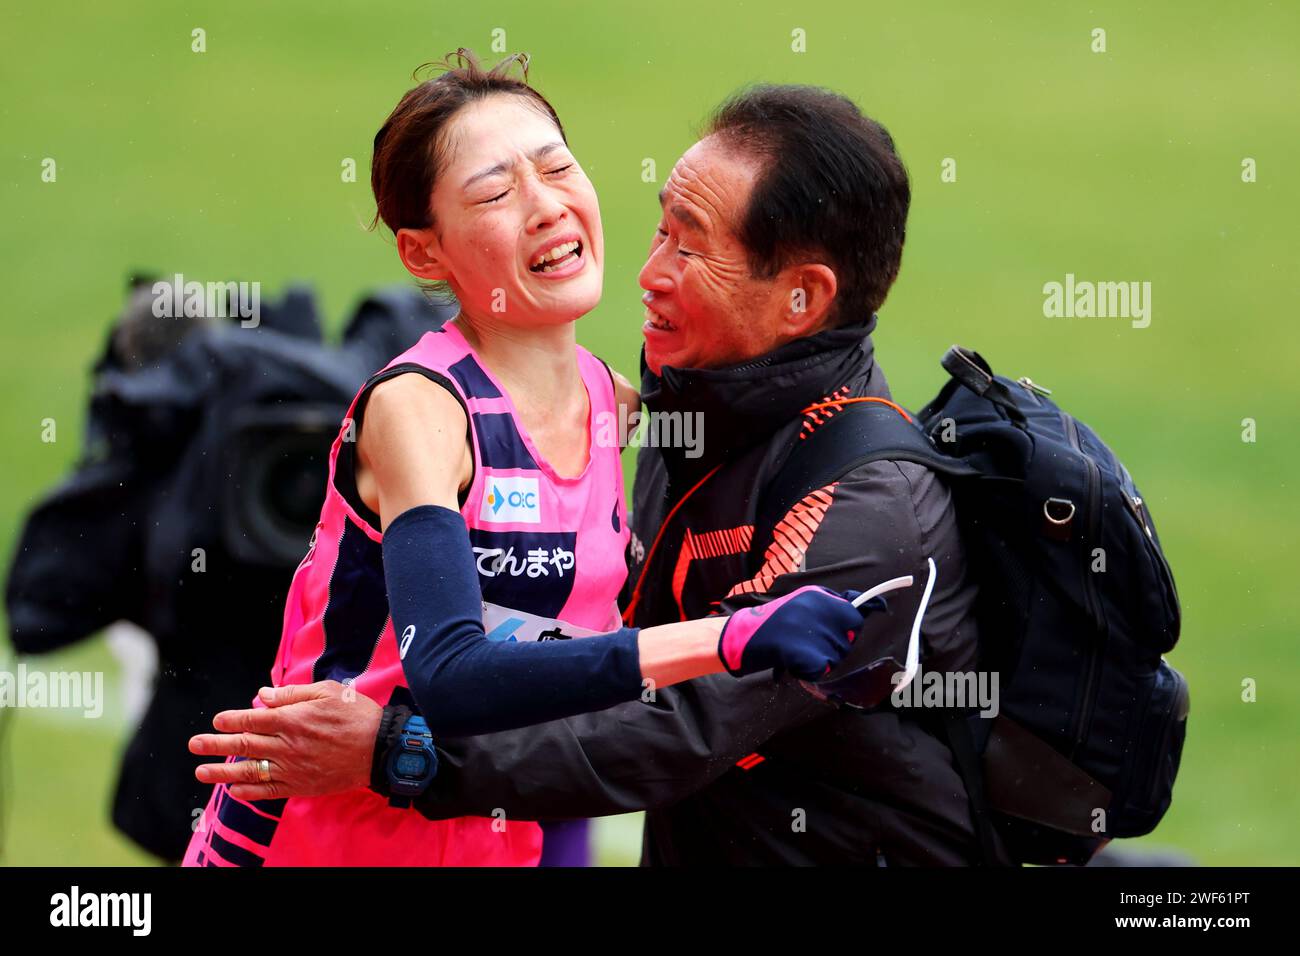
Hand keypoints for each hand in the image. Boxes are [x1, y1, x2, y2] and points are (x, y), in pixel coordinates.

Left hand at [189, 680, 381, 800]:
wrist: (380, 749)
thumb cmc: (356, 715)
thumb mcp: (327, 691)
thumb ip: (292, 694)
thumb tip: (262, 695)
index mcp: (292, 719)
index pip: (252, 719)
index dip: (231, 719)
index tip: (217, 720)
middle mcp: (287, 745)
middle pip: (244, 744)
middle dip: (215, 744)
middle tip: (194, 745)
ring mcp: (292, 768)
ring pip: (250, 771)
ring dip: (222, 771)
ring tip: (202, 772)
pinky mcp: (301, 785)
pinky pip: (268, 791)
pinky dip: (249, 792)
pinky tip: (234, 790)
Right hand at [718, 586, 875, 679]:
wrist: (744, 637)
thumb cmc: (774, 622)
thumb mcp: (803, 601)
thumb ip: (832, 604)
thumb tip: (868, 606)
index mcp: (819, 597)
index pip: (856, 613)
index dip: (858, 623)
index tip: (875, 617)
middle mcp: (820, 612)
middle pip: (848, 640)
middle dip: (837, 645)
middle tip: (813, 642)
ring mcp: (815, 634)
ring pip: (837, 657)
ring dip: (824, 659)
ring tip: (800, 650)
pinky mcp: (809, 655)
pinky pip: (823, 670)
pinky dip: (811, 671)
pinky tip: (796, 662)